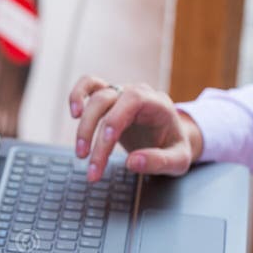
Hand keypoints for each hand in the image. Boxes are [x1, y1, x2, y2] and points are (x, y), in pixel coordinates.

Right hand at [69, 77, 203, 181]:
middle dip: (94, 134)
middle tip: (92, 167)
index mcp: (157, 103)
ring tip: (81, 154)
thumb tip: (132, 162)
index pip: (132, 101)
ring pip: (94, 98)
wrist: (171, 137)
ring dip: (83, 126)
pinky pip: (89, 86)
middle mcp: (137, 93)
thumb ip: (159, 161)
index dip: (116, 117)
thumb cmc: (174, 147)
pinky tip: (74, 114)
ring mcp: (121, 93)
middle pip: (107, 101)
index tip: (106, 141)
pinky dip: (77, 95)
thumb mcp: (178, 160)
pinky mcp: (109, 99)